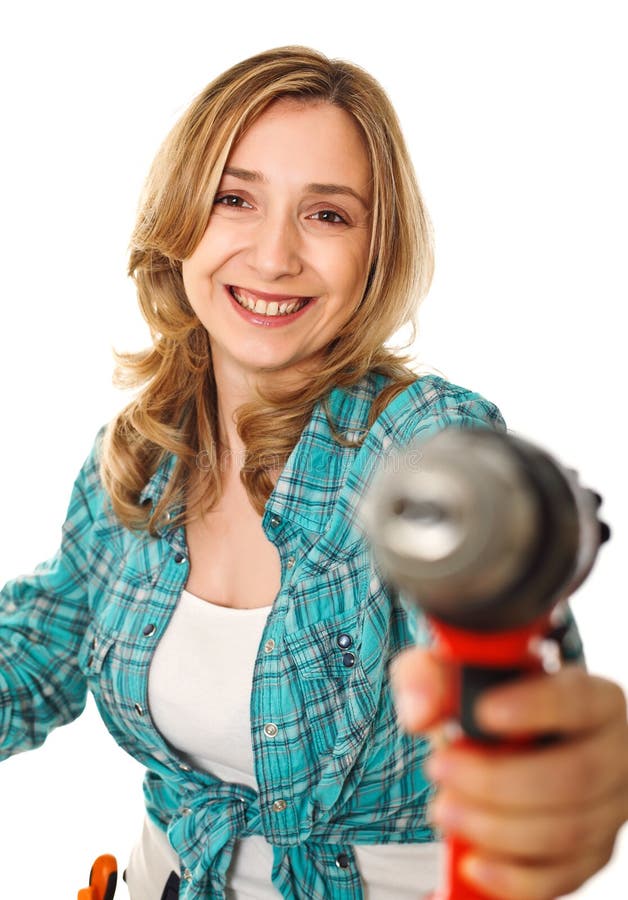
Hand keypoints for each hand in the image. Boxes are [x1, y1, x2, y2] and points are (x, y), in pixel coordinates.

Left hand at [390, 647, 627, 899]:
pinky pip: (559, 877)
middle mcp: (612, 754)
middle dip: (497, 781)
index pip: (577, 701)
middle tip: (439, 769)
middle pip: (574, 776)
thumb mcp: (449, 671)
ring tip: (443, 810)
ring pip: (566, 832)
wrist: (495, 738)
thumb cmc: (481, 697)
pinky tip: (471, 861)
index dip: (535, 707)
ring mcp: (608, 808)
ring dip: (496, 829)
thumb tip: (420, 712)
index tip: (482, 712)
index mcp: (592, 698)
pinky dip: (511, 877)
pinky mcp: (590, 853)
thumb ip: (427, 676)